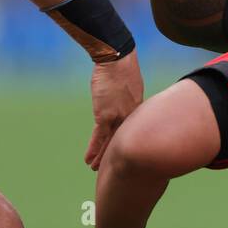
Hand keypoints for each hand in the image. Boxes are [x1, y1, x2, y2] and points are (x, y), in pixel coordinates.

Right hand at [85, 52, 142, 169]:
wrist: (116, 58)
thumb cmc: (123, 65)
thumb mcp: (131, 83)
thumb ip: (129, 95)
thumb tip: (125, 95)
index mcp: (138, 108)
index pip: (133, 130)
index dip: (128, 142)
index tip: (127, 151)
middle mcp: (131, 115)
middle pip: (124, 140)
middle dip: (118, 154)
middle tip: (115, 166)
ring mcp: (118, 117)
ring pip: (111, 142)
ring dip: (103, 157)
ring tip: (98, 169)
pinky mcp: (105, 115)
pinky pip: (99, 138)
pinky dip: (94, 150)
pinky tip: (89, 160)